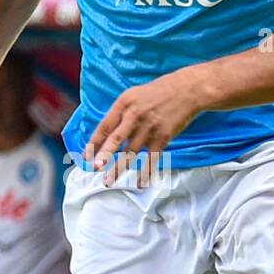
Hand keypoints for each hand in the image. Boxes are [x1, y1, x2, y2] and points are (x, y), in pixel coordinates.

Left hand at [84, 71, 199, 185]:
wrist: (188, 90)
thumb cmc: (159, 92)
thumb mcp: (135, 94)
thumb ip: (121, 112)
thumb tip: (108, 133)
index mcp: (124, 103)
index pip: (105, 125)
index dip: (94, 142)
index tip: (86, 156)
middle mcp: (134, 115)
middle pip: (115, 139)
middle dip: (104, 155)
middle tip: (95, 168)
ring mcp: (149, 127)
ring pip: (131, 152)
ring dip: (119, 169)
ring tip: (108, 182)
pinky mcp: (163, 136)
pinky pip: (152, 158)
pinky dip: (146, 172)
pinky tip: (140, 183)